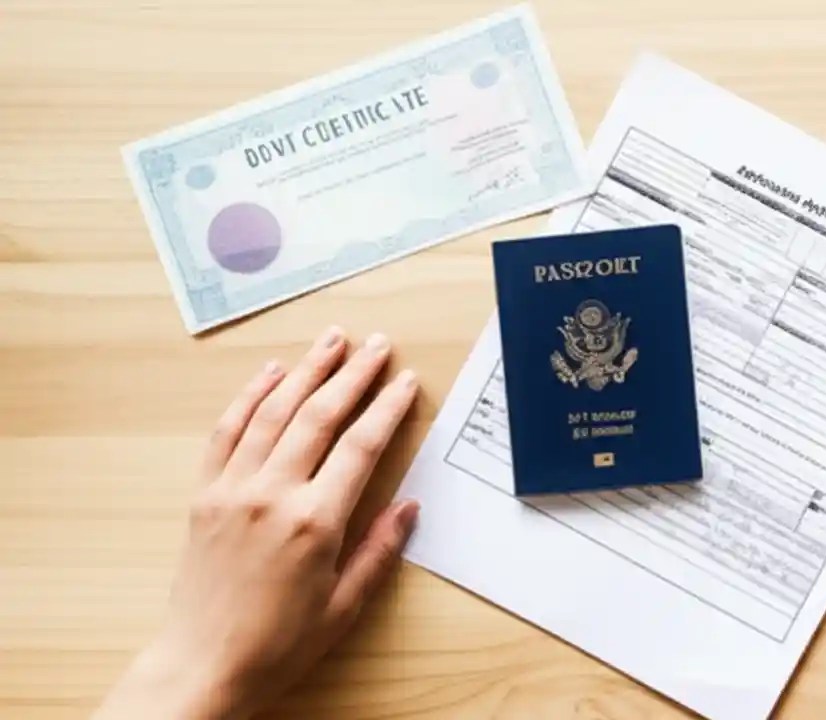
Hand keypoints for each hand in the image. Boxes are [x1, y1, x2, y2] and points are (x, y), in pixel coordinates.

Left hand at [94, 328, 419, 719]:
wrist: (201, 666)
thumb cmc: (277, 645)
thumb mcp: (343, 606)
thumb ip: (378, 550)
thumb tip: (408, 506)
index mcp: (314, 523)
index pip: (360, 447)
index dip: (387, 409)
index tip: (406, 382)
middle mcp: (272, 495)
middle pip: (319, 416)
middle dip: (353, 375)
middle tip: (378, 345)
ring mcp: (233, 490)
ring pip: (273, 413)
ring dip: (306, 370)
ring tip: (332, 340)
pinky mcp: (205, 496)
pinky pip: (226, 432)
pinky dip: (248, 397)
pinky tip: (270, 374)